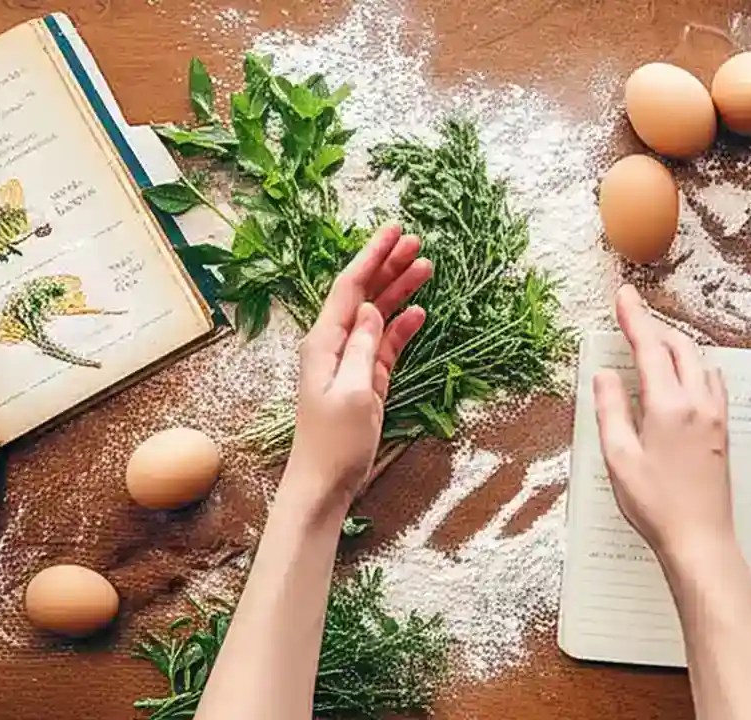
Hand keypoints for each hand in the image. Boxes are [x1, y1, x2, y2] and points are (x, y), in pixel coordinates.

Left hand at [284, 224, 432, 513]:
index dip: (372, 256)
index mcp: (324, 343)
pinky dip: (401, 327)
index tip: (395, 230)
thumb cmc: (334, 443)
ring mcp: (350, 362)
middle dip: (388, 266)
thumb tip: (371, 310)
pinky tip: (419, 311)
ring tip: (426, 267)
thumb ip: (362, 347)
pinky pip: (384, 345)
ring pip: (377, 316)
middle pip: (363, 294)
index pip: (349, 287)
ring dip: (399, 292)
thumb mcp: (354, 392)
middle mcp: (334, 345)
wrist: (325, 484)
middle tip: (417, 241)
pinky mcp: (364, 381)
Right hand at [592, 285, 733, 566]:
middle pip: (679, 347)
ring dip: (675, 345)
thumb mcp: (619, 458)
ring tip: (652, 342)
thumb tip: (605, 375)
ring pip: (699, 361)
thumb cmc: (655, 504)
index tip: (623, 295)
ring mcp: (715, 416)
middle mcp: (698, 403)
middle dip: (654, 327)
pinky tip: (681, 376)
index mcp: (669, 406)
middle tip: (631, 317)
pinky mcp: (722, 430)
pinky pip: (711, 381)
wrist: (700, 539)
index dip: (634, 318)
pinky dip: (692, 366)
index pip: (649, 348)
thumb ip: (611, 410)